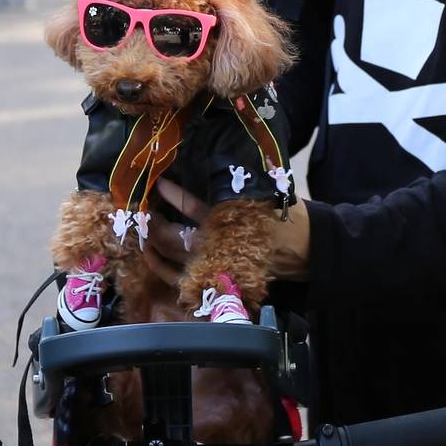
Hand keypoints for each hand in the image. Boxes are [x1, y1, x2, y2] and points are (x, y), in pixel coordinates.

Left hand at [146, 180, 312, 282]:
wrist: (303, 250)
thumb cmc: (282, 217)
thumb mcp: (262, 195)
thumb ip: (233, 184)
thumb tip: (199, 167)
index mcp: (230, 223)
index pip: (192, 208)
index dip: (172, 195)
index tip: (158, 182)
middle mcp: (216, 247)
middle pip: (172, 237)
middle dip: (153, 220)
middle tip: (143, 203)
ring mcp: (210, 266)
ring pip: (170, 257)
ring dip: (151, 240)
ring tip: (143, 223)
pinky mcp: (211, 278)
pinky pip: (177, 278)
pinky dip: (160, 266)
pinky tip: (150, 251)